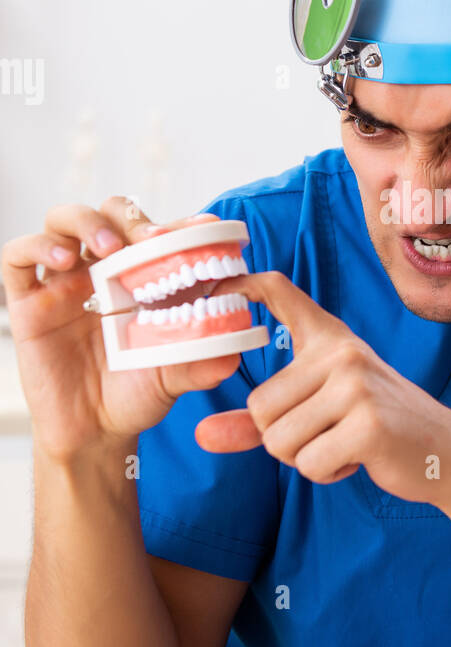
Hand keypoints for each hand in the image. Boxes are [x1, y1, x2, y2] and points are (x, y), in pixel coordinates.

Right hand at [2, 200, 242, 463]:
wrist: (94, 433)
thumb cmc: (137, 395)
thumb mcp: (174, 377)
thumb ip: (201, 363)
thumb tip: (233, 354)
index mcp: (142, 278)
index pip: (158, 232)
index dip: (181, 224)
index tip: (208, 228)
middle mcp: (103, 271)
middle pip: (111, 213)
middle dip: (132, 217)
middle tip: (151, 239)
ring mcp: (64, 283)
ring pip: (63, 220)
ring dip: (86, 221)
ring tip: (107, 246)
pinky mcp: (28, 303)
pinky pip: (18, 259)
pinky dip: (37, 247)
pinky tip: (62, 260)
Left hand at [195, 271, 450, 503]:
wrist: (446, 453)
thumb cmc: (376, 428)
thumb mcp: (317, 413)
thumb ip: (259, 423)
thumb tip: (201, 435)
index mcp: (329, 338)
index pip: (278, 291)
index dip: (239, 285)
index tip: (212, 287)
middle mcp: (341, 352)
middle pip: (260, 407)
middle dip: (281, 440)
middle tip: (325, 435)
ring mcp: (356, 385)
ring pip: (279, 440)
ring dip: (304, 459)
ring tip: (342, 445)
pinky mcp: (368, 425)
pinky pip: (309, 463)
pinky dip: (325, 473)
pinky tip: (355, 460)